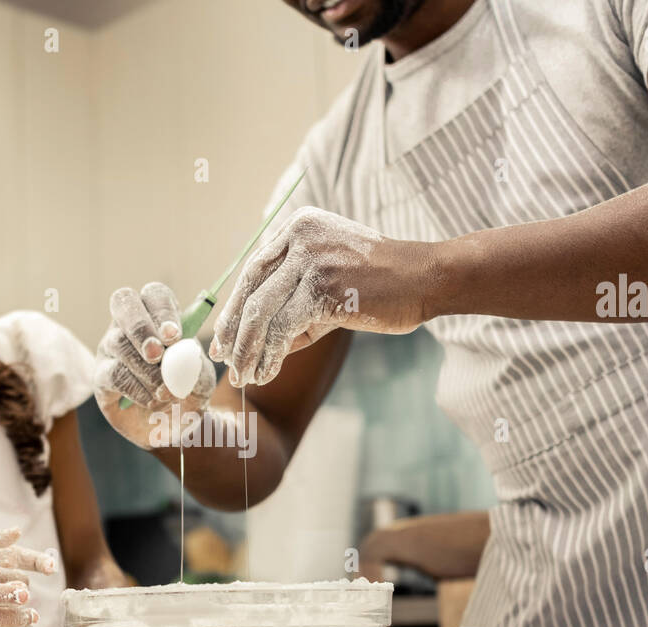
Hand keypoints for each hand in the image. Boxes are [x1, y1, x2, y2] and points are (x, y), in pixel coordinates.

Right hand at [95, 282, 216, 448]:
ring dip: (146, 369)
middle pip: (123, 303)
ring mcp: (111, 349)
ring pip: (118, 343)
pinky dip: (137, 389)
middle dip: (141, 327)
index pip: (154, 295)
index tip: (175, 337)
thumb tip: (182, 354)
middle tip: (158, 354)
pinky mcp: (101, 377)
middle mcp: (130, 325)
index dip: (163, 311)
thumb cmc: (188, 392)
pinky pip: (114, 374)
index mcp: (158, 316)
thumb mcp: (201, 379)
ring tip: (166, 392)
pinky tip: (153, 401)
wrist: (175, 427)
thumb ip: (195, 365)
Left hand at [209, 207, 422, 386]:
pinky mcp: (322, 288)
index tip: (222, 338)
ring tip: (244, 376)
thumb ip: (292, 303)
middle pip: (250, 289)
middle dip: (233, 331)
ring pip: (261, 312)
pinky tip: (267, 373)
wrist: (424, 278)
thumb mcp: (328, 282)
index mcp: (298, 228)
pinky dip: (270, 355)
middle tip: (225, 361)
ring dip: (249, 350)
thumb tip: (252, 342)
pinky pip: (282, 328)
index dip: (234, 307)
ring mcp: (310, 260)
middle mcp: (299, 237)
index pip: (253, 270)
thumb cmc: (380, 284)